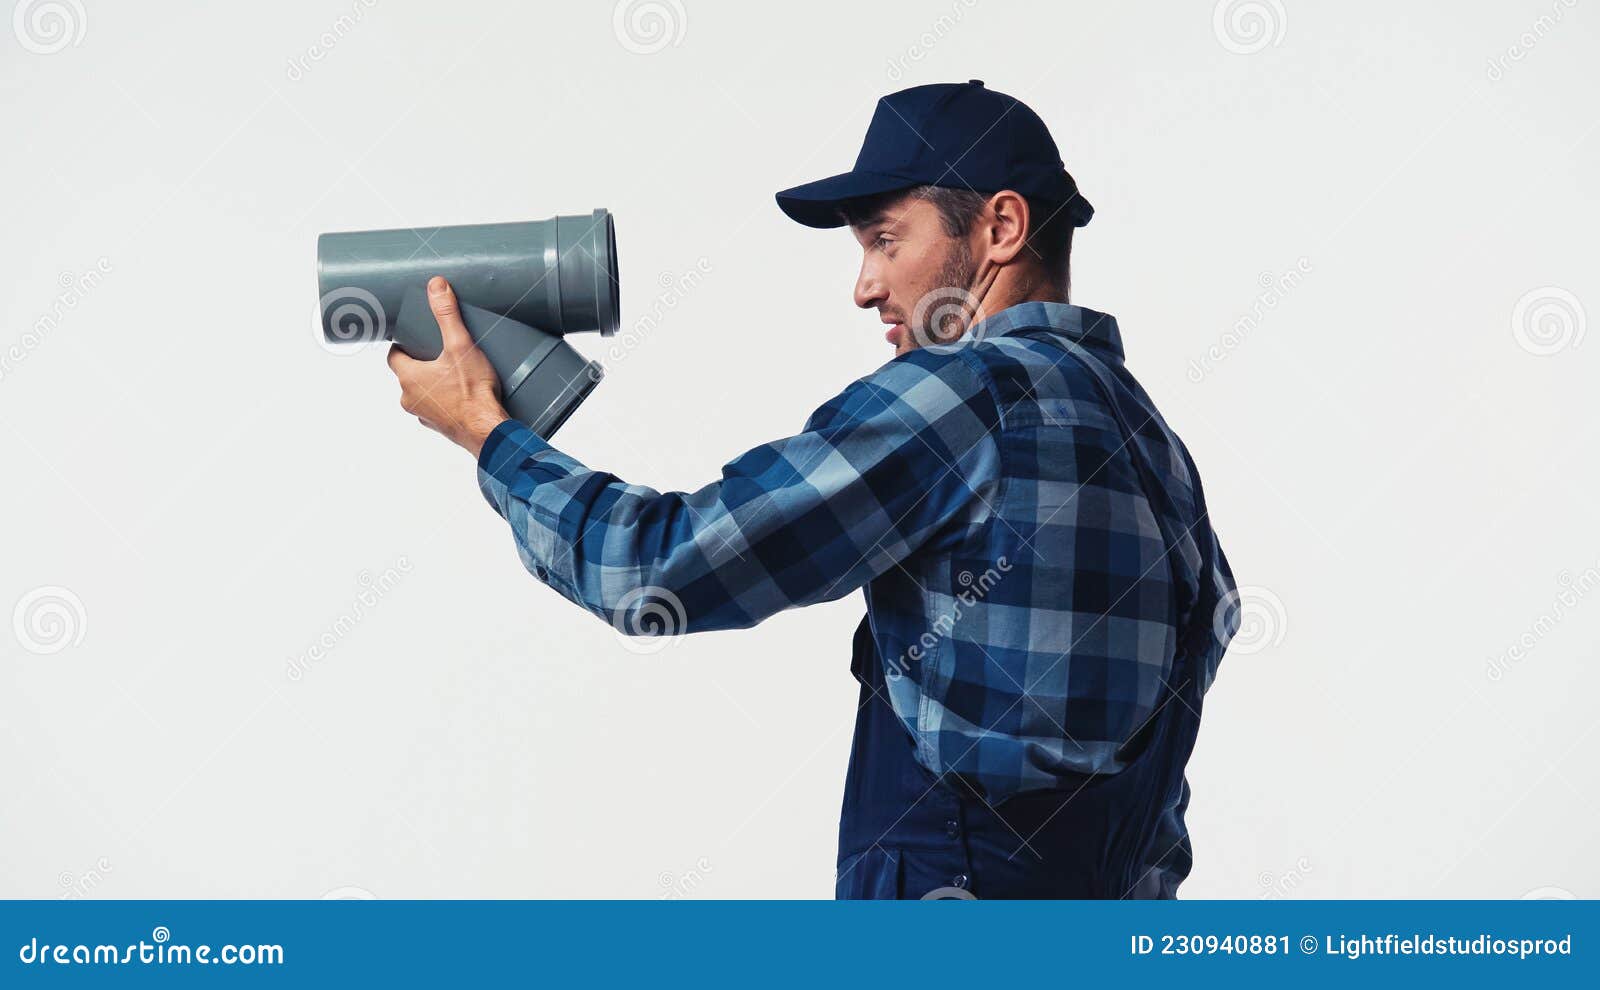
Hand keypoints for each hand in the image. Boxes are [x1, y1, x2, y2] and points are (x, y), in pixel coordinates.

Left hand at [386, 276, 509, 457]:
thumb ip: (447, 315)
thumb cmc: (472, 392)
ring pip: (423, 393)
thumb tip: (436, 286)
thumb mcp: (460, 346)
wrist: (489, 431)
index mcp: (408, 378)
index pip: (395, 356)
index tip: (416, 338)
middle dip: (423, 363)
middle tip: (442, 351)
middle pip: (409, 374)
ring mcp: (424, 415)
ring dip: (434, 384)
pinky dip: (446, 401)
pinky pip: (439, 409)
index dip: (404, 345)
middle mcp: (410, 398)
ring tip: (456, 372)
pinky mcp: (441, 427)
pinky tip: (464, 395)